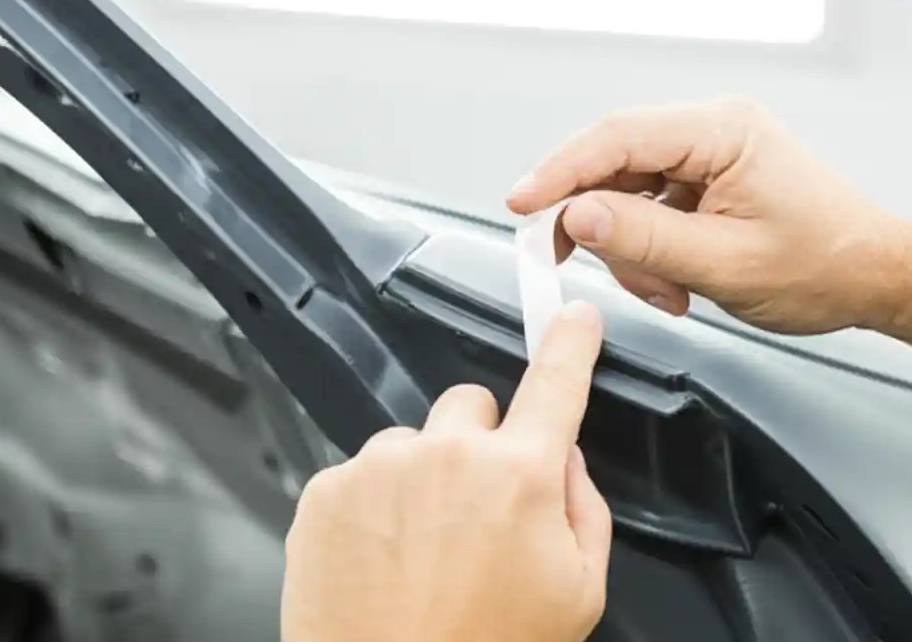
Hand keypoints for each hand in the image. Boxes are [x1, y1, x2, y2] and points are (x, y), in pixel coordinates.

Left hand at [281, 302, 611, 641]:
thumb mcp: (578, 593)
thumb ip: (585, 510)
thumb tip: (566, 462)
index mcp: (519, 476)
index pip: (556, 382)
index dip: (571, 343)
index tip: (575, 317)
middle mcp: (446, 456)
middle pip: (470, 405)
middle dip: (480, 443)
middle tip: (475, 510)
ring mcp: (379, 467)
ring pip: (411, 441)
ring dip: (420, 478)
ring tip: (421, 552)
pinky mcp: (327, 489)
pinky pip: (361, 474)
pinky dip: (372, 506)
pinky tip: (382, 559)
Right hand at [507, 99, 901, 334]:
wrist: (874, 278)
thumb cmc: (823, 266)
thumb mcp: (724, 263)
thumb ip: (644, 239)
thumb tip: (575, 218)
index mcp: (722, 130)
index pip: (618, 136)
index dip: (561, 171)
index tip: (521, 205)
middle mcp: (712, 132)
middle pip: (614, 165)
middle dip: (599, 227)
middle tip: (573, 268)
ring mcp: (707, 158)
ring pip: (626, 195)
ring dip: (631, 252)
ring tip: (669, 292)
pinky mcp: (705, 184)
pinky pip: (649, 211)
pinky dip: (649, 253)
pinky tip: (675, 284)